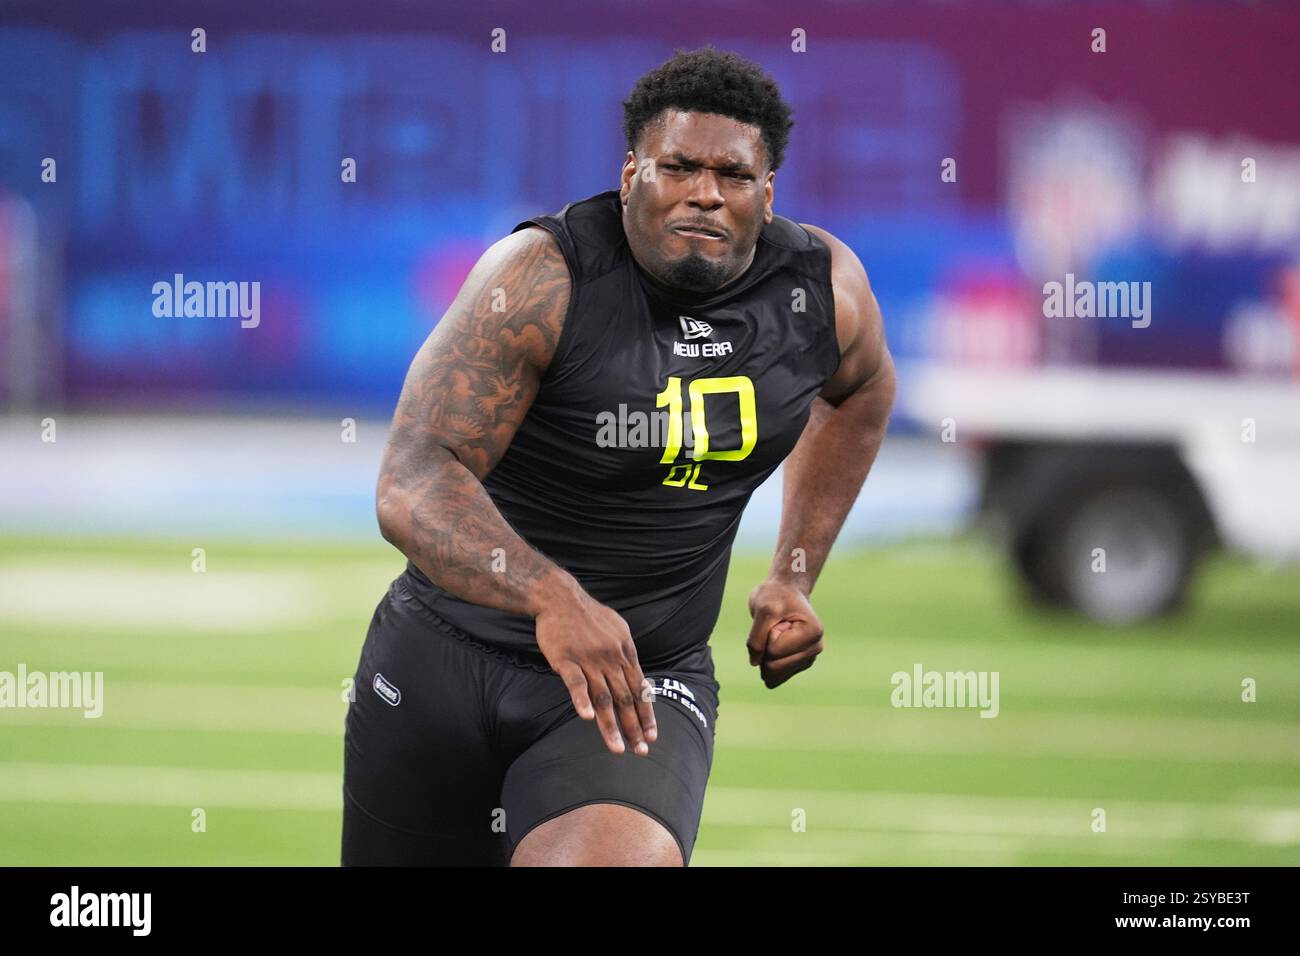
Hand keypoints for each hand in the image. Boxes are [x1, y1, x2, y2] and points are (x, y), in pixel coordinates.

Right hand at [534, 587, 656, 755]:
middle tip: (641, 751)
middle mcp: (611, 659)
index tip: (652, 736)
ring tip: (617, 749)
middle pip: (625, 699)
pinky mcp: (566, 660)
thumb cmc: (587, 615)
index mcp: (625, 653)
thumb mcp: (617, 629)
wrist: (559, 597)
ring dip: (611, 726)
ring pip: (603, 698)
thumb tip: (638, 675)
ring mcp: (589, 660)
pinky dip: (581, 700)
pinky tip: (586, 718)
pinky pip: (575, 683)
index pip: (640, 690)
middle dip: (634, 727)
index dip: (647, 714)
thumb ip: (626, 654)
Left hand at [746, 579, 824, 688]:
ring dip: (767, 654)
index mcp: (812, 633)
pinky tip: (776, 645)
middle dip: (765, 648)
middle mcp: (815, 648)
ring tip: (777, 634)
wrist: (784, 592)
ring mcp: (808, 658)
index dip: (767, 634)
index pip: (774, 651)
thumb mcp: (762, 610)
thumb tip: (755, 663)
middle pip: (774, 667)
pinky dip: (768, 661)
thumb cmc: (776, 596)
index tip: (779, 618)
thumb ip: (756, 638)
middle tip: (775, 627)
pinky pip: (775, 677)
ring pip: (774, 674)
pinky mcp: (799, 665)